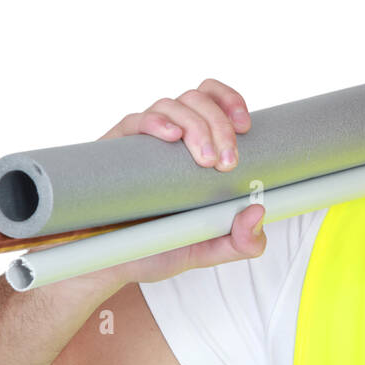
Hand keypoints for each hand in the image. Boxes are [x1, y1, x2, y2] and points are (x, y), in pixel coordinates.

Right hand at [82, 79, 266, 285]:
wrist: (106, 265)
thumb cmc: (156, 248)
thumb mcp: (208, 250)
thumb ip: (242, 242)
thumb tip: (258, 211)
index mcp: (196, 146)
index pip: (214, 100)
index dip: (231, 101)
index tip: (245, 127)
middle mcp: (170, 136)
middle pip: (198, 99)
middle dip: (219, 124)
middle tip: (226, 162)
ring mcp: (142, 141)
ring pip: (171, 104)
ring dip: (194, 125)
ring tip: (203, 160)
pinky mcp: (115, 150)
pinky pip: (133, 121)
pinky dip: (155, 122)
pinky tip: (170, 136)